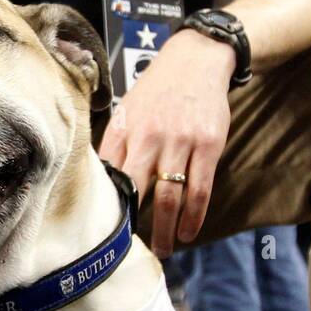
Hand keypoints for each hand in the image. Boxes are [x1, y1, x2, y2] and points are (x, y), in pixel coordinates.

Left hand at [98, 29, 234, 256]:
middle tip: (136, 252)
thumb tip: (101, 183)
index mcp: (126, 131)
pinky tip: (188, 232)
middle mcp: (152, 137)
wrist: (198, 59)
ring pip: (172, 197)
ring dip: (167, 230)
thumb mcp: (128, 111)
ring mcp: (182, 142)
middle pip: (141, 193)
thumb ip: (114, 146)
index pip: (115, 178)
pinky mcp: (209, 145)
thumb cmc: (158, 90)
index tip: (109, 232)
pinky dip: (194, 216)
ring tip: (165, 249)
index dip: (113, 208)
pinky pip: (201, 190)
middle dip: (138, 228)